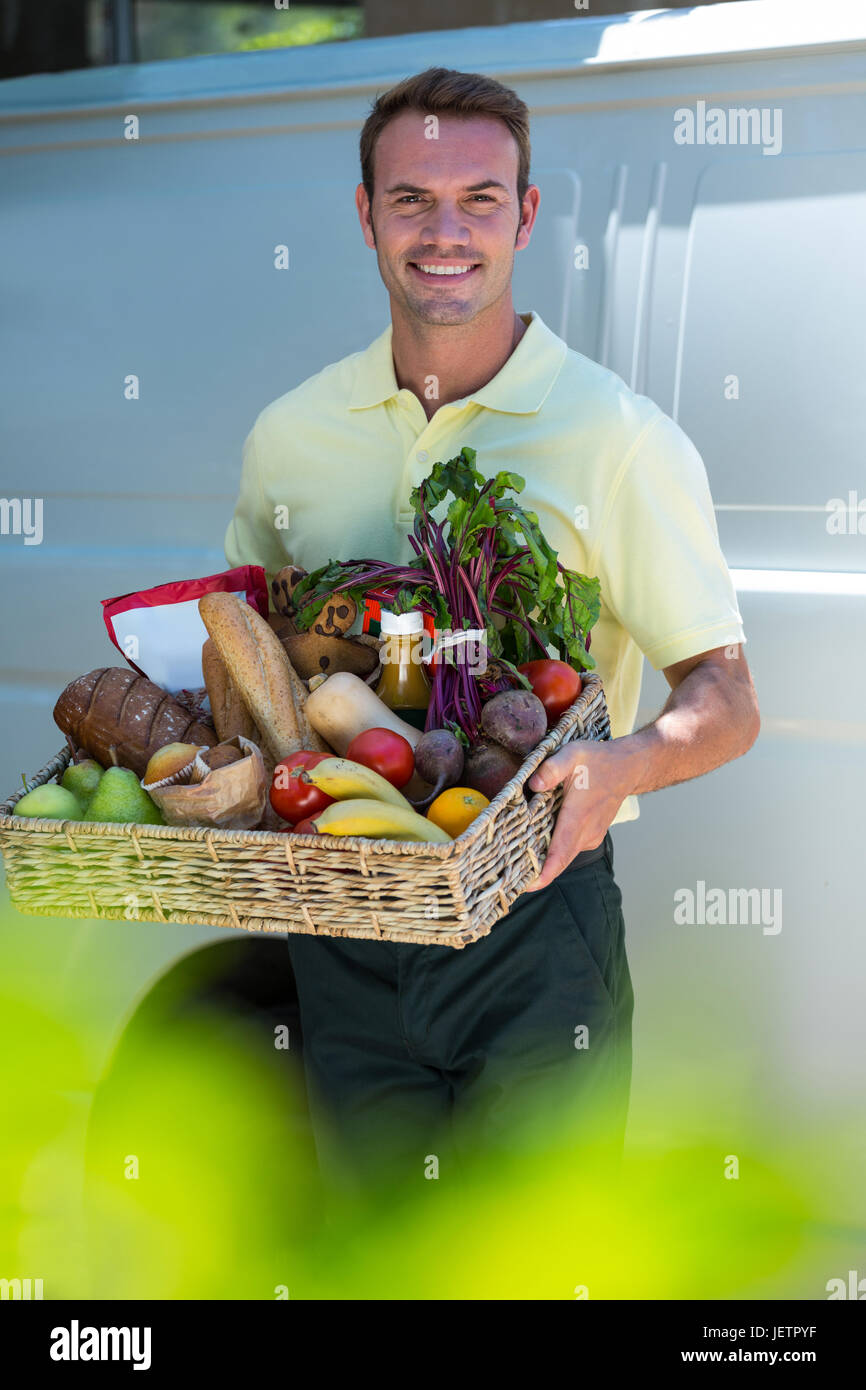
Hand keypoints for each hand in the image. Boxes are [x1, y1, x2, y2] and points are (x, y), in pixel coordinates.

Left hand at [522, 740, 630, 891]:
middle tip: (510, 877)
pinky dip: (555, 850)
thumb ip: (551, 768)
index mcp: (578, 817)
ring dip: (545, 860)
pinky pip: (570, 848)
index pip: (560, 854)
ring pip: (565, 855)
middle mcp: (586, 832)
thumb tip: (533, 784)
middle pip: (559, 861)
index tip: (528, 886)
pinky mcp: (591, 835)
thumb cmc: (599, 761)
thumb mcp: (573, 755)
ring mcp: (591, 836)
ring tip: (518, 860)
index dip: (544, 873)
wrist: (628, 768)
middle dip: (537, 872)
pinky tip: (538, 841)